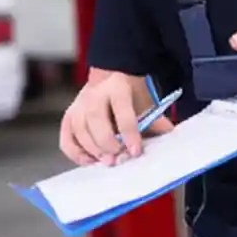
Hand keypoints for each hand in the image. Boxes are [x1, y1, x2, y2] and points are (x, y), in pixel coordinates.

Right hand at [59, 72, 173, 166]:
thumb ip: (155, 122)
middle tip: (117, 158)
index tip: (135, 152)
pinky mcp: (69, 116)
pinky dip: (75, 153)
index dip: (129, 134)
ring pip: (79, 129)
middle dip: (106, 142)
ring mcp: (79, 105)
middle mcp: (94, 94)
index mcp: (117, 88)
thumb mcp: (144, 102)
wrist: (112, 75)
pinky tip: (89, 161)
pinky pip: (66, 138)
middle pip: (95, 120)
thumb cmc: (130, 94)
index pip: (122, 112)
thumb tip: (170, 139)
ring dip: (92, 149)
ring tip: (107, 161)